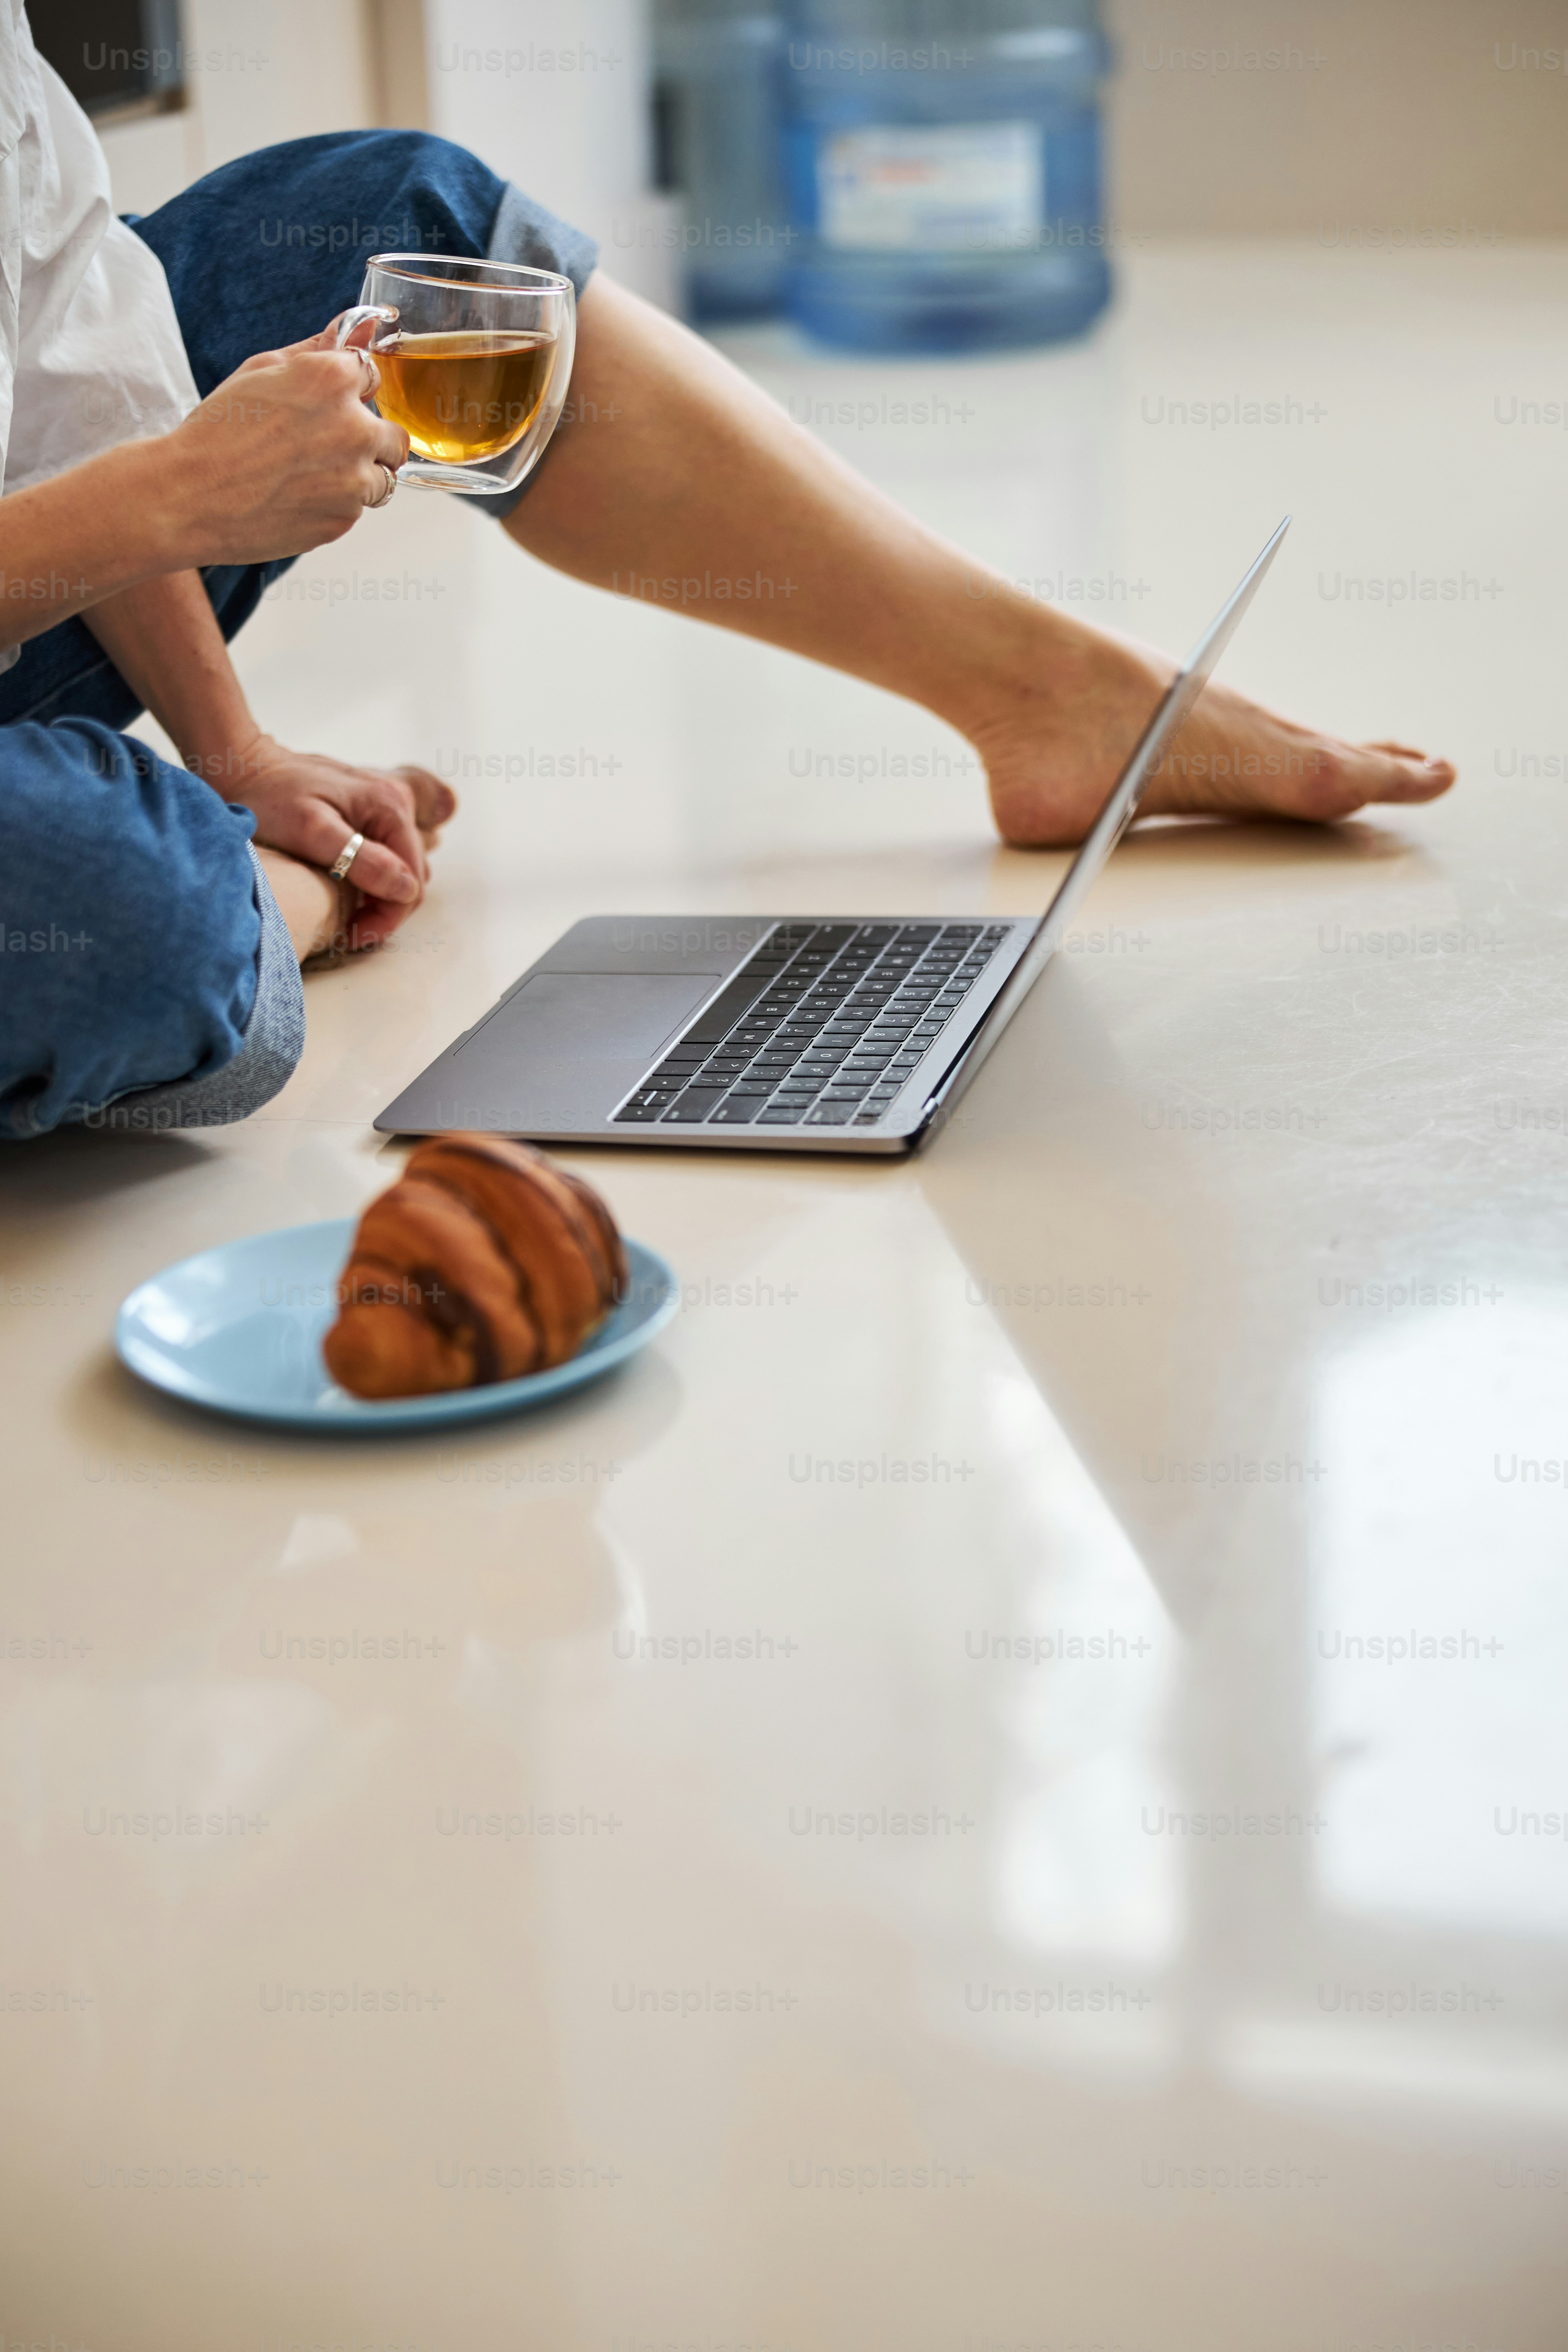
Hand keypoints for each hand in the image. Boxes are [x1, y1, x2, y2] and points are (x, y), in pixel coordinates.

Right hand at [161, 324, 409, 566]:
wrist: (190, 497)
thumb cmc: (219, 430)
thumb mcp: (261, 371)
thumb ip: (318, 350)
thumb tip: (360, 328)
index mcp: (332, 380)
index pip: (373, 375)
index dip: (352, 389)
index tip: (332, 402)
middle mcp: (353, 429)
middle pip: (395, 436)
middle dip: (371, 439)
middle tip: (329, 446)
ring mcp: (353, 480)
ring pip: (382, 477)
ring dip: (357, 475)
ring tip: (308, 475)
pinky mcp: (344, 519)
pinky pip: (357, 509)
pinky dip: (335, 505)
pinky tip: (296, 497)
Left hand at [209, 736, 457, 948]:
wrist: (245, 765)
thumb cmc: (270, 797)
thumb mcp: (310, 830)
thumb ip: (360, 858)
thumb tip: (406, 889)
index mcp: (389, 807)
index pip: (411, 881)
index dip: (387, 916)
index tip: (352, 934)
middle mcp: (396, 802)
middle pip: (413, 876)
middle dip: (386, 909)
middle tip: (348, 929)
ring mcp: (386, 805)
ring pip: (405, 866)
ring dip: (384, 895)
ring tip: (349, 911)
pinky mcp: (371, 811)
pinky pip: (392, 852)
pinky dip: (379, 876)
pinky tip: (354, 887)